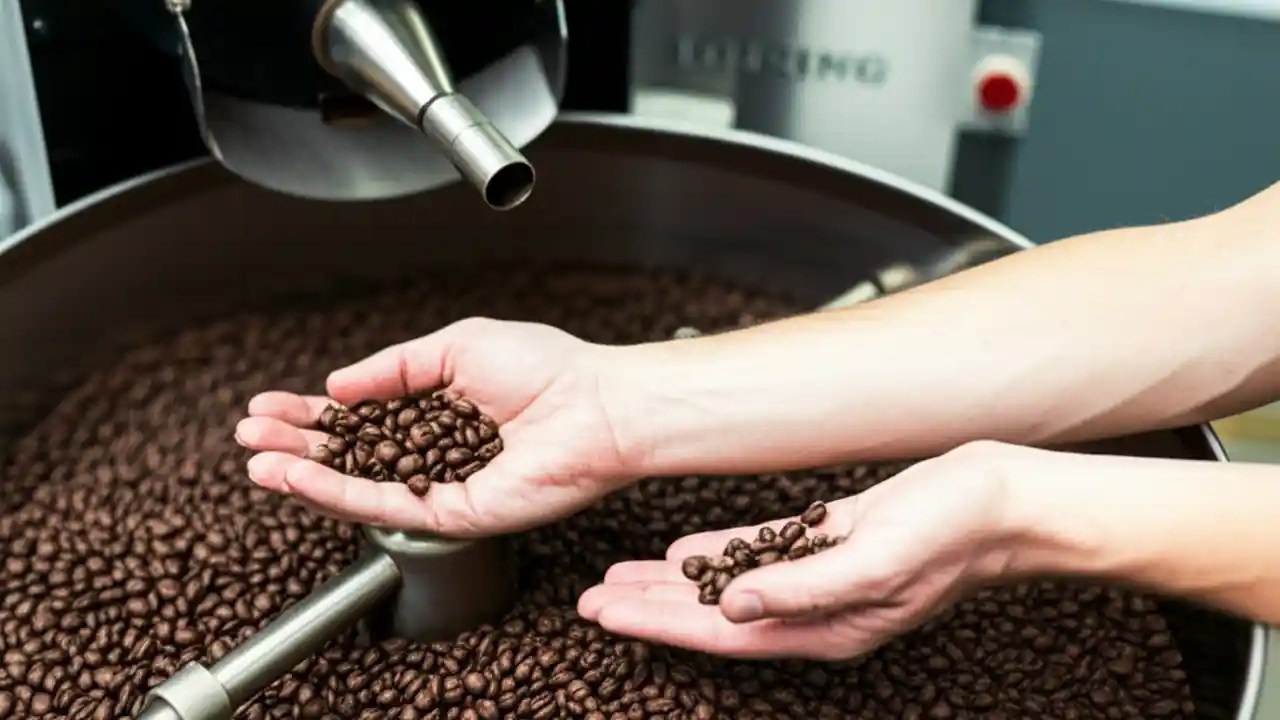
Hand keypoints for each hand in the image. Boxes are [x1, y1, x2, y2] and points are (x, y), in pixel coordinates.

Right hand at [234, 318, 633, 535]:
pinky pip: (387, 506)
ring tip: (257, 462)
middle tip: (248, 436)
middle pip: (349, 454)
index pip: (360, 415)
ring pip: (358, 485)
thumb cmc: (546, 368)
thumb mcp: (455, 347)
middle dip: (296, 445)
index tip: (269, 407)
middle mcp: (434, 450)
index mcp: (436, 408)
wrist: (596, 405)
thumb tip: (338, 385)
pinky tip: (300, 478)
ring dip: (303, 474)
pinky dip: (339, 492)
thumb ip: (394, 368)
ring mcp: (442, 485)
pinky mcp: (453, 513)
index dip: (313, 413)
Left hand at [577, 442, 1019, 659]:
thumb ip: (802, 588)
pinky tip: (683, 552)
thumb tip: (730, 608)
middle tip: (590, 601)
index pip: (719, 634)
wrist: (1005, 500)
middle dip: (649, 609)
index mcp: (825, 627)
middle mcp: (817, 611)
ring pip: (728, 587)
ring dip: (673, 584)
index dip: (656, 624)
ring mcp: (823, 579)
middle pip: (713, 617)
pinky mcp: (831, 543)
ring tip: (620, 580)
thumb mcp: (876, 560)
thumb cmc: (953, 532)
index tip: (603, 613)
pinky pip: (760, 554)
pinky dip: (718, 553)